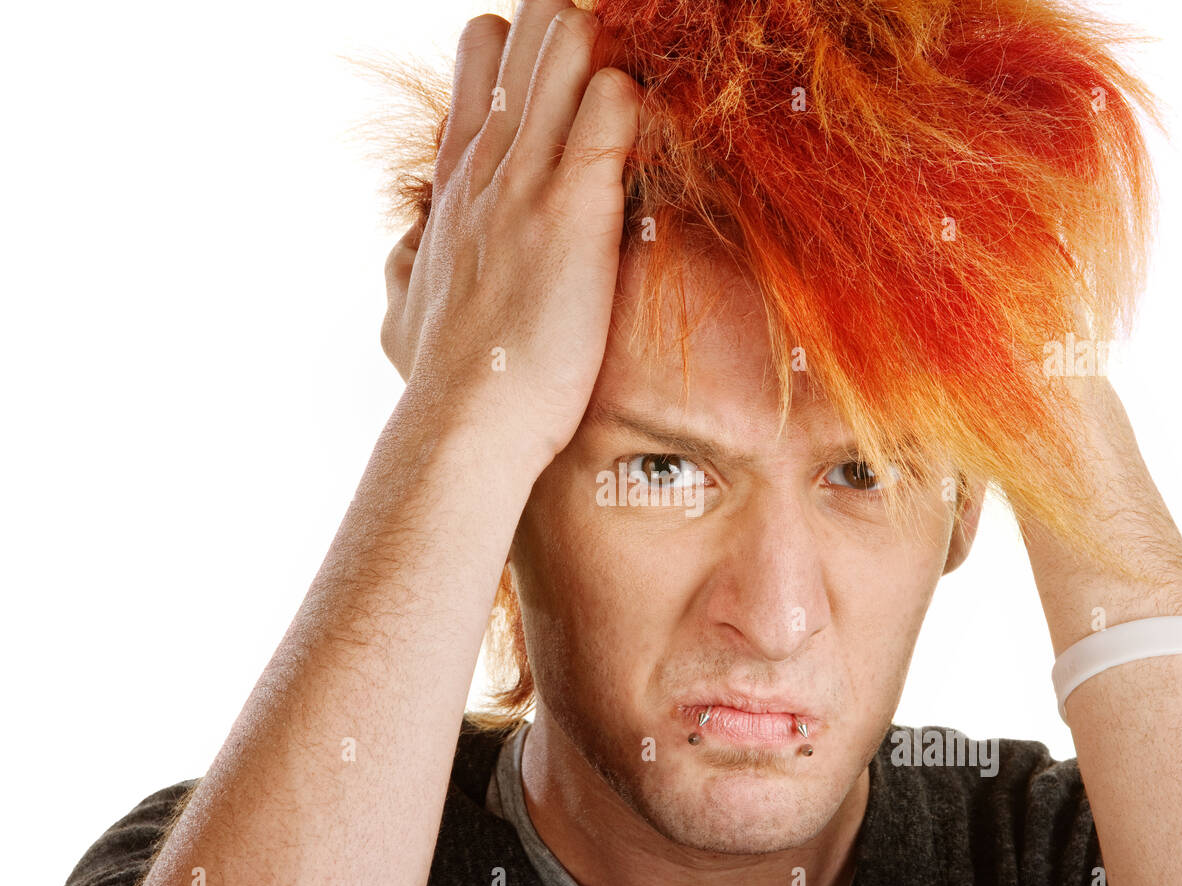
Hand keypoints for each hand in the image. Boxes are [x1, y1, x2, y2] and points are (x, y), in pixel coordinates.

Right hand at [380, 1, 640, 466]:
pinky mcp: (574, 207)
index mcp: (454, 180)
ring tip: (628, 94)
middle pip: (526, 31)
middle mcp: (487, 163)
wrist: (465, 420)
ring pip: (567, 46)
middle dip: (570, 33)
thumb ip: (404, 266)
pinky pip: (613, 106)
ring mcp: (527, 180)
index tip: (559, 83)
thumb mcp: (401, 309)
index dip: (525, 52)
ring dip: (604, 54)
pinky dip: (635, 104)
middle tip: (606, 71)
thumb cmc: (439, 380)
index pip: (481, 59)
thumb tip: (406, 252)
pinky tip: (649, 134)